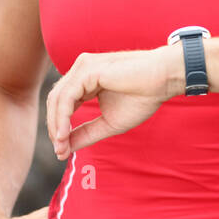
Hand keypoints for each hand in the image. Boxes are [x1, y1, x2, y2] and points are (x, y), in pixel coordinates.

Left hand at [45, 46, 181, 158]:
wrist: (164, 79)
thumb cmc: (143, 97)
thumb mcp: (109, 123)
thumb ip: (86, 133)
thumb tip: (63, 149)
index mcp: (86, 80)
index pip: (63, 104)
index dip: (59, 127)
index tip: (62, 151)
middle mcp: (81, 70)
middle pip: (55, 101)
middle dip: (54, 127)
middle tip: (59, 151)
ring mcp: (83, 67)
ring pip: (57, 99)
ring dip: (55, 125)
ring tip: (61, 146)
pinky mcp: (87, 69)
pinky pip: (66, 97)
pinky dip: (62, 118)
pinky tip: (64, 134)